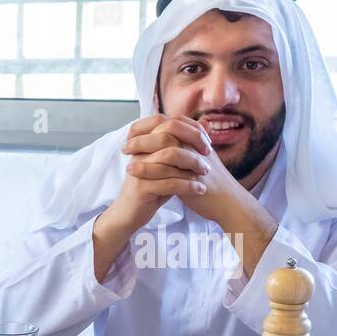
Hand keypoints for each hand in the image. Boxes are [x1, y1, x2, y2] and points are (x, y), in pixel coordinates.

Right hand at [91, 115, 212, 283]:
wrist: (128, 215)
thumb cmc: (151, 189)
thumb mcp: (168, 165)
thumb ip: (183, 147)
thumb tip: (205, 124)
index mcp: (143, 144)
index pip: (164, 121)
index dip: (188, 126)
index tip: (205, 140)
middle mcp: (138, 153)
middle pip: (168, 134)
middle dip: (193, 141)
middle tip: (208, 154)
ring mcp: (138, 169)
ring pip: (170, 157)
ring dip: (193, 164)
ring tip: (205, 174)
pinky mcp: (141, 188)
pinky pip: (169, 182)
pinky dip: (188, 186)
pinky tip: (199, 190)